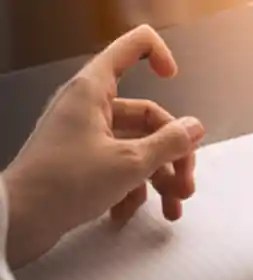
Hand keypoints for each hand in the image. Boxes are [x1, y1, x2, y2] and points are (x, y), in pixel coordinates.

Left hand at [2, 25, 203, 268]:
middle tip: (186, 185)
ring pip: (137, 147)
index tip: (174, 76)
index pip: (130, 49)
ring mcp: (84, 136)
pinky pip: (118, 168)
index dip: (157, 54)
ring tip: (171, 209)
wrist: (19, 219)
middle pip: (147, 117)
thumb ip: (170, 143)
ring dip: (159, 178)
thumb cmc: (68, 182)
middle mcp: (89, 108)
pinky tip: (129, 215)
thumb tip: (195, 127)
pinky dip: (131, 190)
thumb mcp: (130, 163)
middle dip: (173, 153)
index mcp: (94, 91)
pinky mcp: (81, 163)